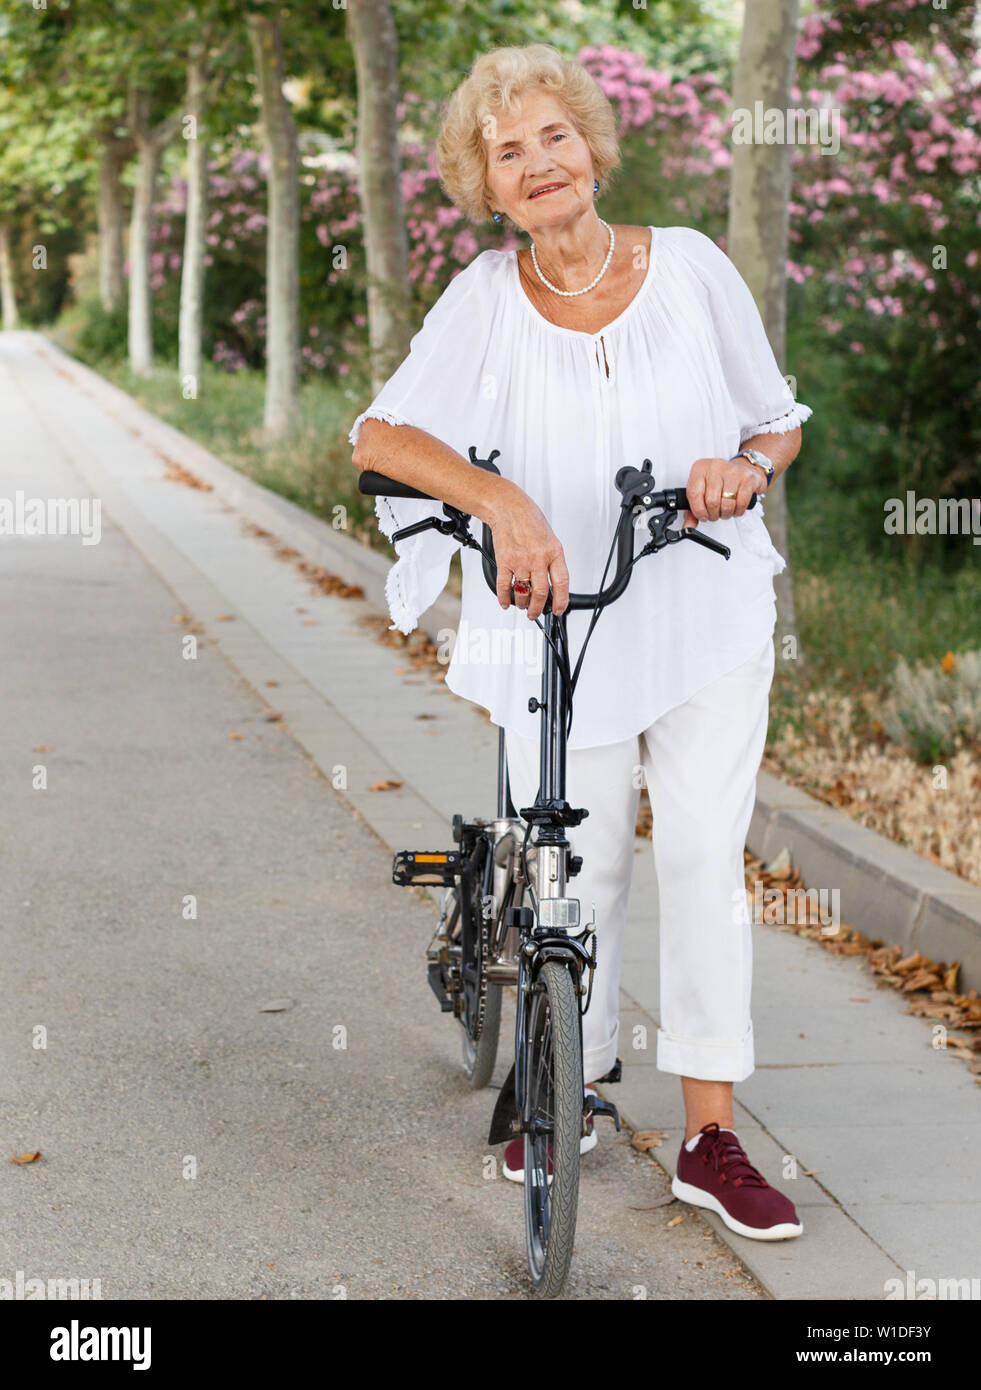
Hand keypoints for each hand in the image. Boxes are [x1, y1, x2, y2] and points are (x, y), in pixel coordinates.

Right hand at [486, 483, 569, 619]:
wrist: (508, 507)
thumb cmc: (529, 518)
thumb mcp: (550, 538)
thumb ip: (552, 559)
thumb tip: (552, 580)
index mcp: (554, 552)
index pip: (562, 583)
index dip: (561, 601)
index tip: (558, 610)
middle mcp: (538, 558)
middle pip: (541, 593)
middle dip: (538, 609)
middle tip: (536, 614)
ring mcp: (520, 561)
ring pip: (523, 592)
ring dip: (522, 604)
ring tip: (522, 605)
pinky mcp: (504, 561)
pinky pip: (504, 586)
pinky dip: (504, 598)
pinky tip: (505, 602)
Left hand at [682, 456, 766, 529]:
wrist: (742, 469)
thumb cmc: (720, 481)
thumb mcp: (703, 491)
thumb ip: (692, 510)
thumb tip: (688, 526)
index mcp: (700, 468)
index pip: (694, 493)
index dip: (698, 510)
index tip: (702, 516)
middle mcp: (715, 466)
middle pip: (711, 501)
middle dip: (713, 514)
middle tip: (715, 514)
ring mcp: (732, 471)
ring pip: (726, 504)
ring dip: (725, 514)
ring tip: (725, 511)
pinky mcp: (747, 478)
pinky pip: (741, 503)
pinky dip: (737, 511)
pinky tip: (735, 508)